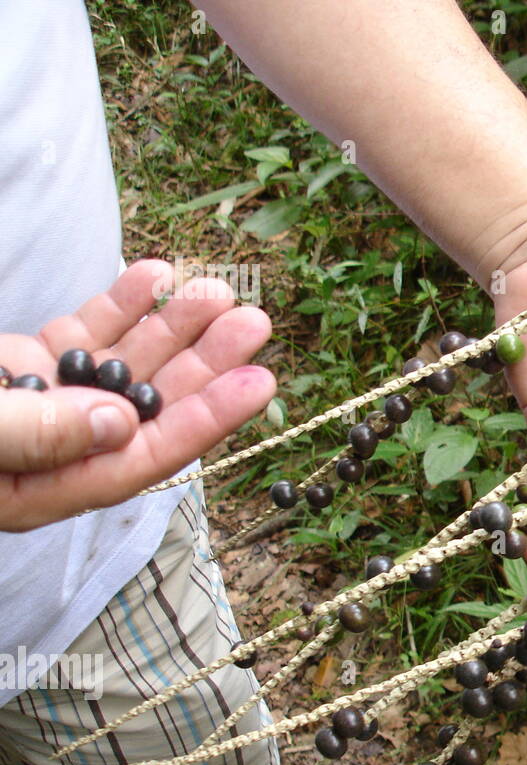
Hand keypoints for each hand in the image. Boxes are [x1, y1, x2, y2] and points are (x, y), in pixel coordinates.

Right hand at [0, 260, 276, 531]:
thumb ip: (37, 436)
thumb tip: (121, 420)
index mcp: (51, 488)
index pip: (149, 455)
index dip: (209, 419)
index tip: (260, 384)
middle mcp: (62, 448)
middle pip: (151, 405)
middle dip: (206, 364)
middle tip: (255, 323)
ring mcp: (46, 401)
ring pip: (126, 363)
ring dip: (174, 327)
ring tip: (217, 291)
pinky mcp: (27, 364)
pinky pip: (86, 334)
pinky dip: (122, 305)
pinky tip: (158, 276)